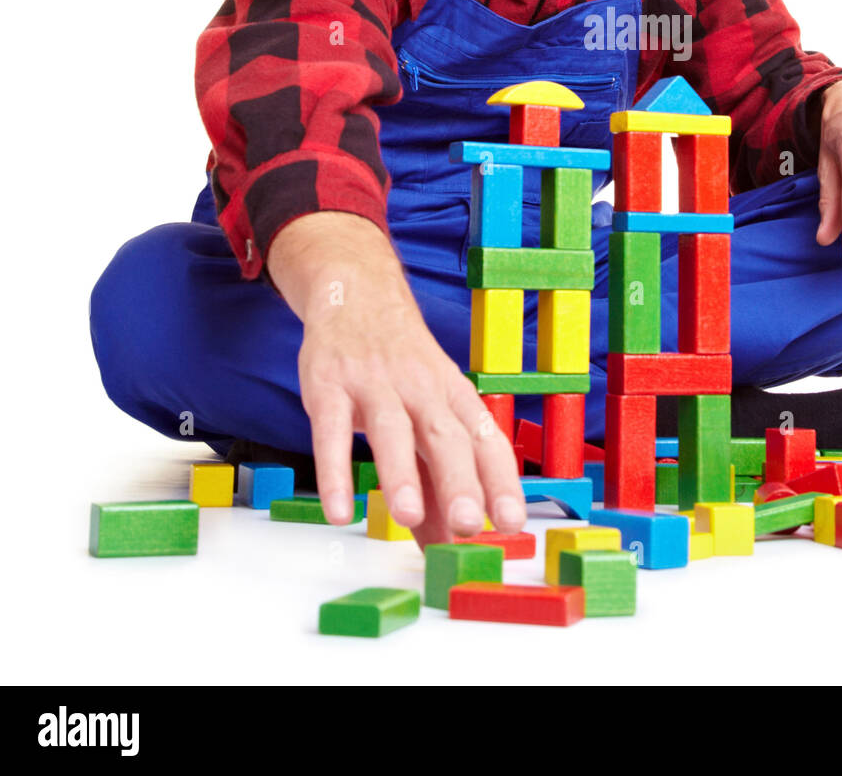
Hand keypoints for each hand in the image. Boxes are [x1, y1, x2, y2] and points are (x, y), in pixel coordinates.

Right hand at [267, 211, 525, 543]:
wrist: (358, 294)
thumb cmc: (400, 368)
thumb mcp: (424, 414)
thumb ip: (434, 483)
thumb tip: (447, 546)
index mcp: (454, 397)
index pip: (486, 440)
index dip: (501, 481)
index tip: (512, 523)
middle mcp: (422, 389)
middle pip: (446, 436)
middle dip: (459, 480)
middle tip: (467, 525)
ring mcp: (376, 385)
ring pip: (392, 431)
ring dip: (400, 473)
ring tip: (407, 517)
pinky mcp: (329, 386)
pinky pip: (332, 431)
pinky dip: (334, 469)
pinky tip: (338, 509)